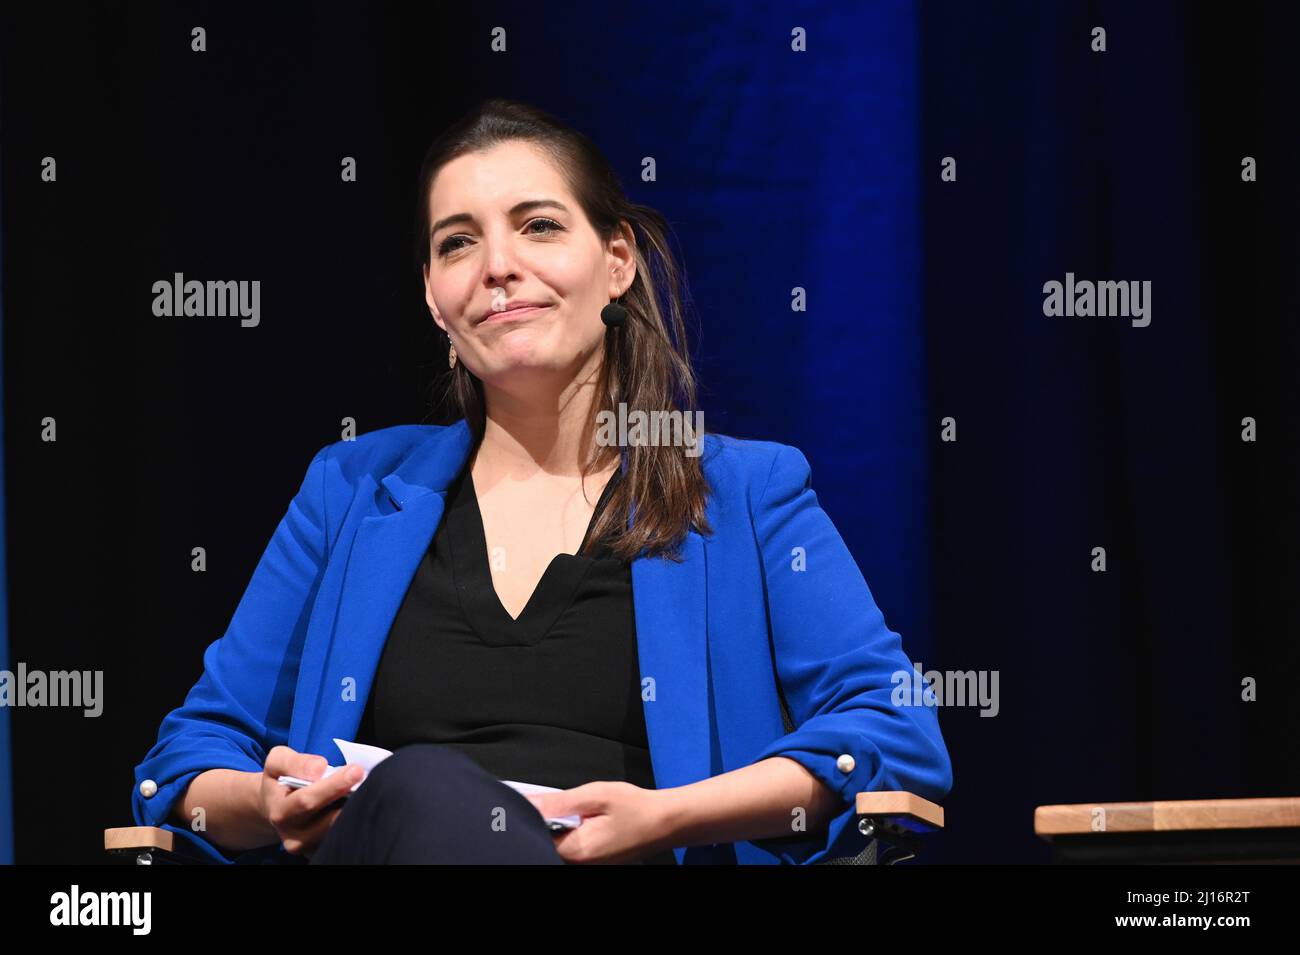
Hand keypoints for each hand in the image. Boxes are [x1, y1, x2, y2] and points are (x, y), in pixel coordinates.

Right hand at [259, 745, 364, 858]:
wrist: (275, 807)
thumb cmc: (280, 780)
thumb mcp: (278, 762)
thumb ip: (295, 762)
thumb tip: (319, 768)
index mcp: (280, 814)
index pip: (308, 801)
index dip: (333, 785)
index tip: (355, 770)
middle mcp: (294, 838)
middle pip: (329, 820)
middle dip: (351, 798)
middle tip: (368, 779)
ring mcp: (310, 848)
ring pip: (340, 831)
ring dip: (355, 810)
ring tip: (365, 790)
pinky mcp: (323, 852)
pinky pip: (344, 838)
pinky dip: (355, 820)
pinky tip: (359, 804)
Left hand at [524, 781, 674, 863]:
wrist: (667, 822)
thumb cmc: (635, 807)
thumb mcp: (596, 795)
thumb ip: (560, 802)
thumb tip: (529, 803)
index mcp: (576, 850)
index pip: (537, 837)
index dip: (531, 818)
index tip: (533, 800)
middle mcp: (580, 863)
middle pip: (546, 842)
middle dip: (546, 821)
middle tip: (559, 801)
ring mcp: (588, 864)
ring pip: (559, 844)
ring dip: (559, 825)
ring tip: (577, 809)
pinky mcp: (595, 860)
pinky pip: (572, 846)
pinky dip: (571, 830)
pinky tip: (583, 817)